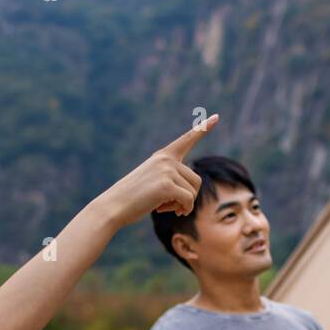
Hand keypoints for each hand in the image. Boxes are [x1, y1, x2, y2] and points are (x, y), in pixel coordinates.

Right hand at [98, 114, 218, 229]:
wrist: (113, 206)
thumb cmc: (132, 199)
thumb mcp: (152, 183)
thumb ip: (171, 180)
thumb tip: (191, 194)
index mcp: (162, 156)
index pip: (186, 140)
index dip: (203, 129)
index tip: (217, 117)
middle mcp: (165, 159)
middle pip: (196, 179)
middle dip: (188, 196)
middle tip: (171, 206)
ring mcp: (166, 171)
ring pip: (193, 191)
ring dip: (184, 204)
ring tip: (165, 207)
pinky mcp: (167, 185)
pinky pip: (188, 200)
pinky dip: (184, 209)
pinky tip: (172, 212)